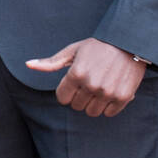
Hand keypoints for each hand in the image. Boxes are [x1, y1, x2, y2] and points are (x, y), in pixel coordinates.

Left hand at [26, 38, 146, 116]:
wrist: (128, 44)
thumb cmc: (97, 47)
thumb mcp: (72, 51)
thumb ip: (51, 63)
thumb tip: (28, 64)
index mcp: (76, 74)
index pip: (62, 98)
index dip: (66, 92)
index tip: (73, 84)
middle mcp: (91, 85)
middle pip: (76, 106)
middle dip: (79, 97)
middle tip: (87, 84)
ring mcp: (107, 92)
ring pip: (92, 112)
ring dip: (93, 103)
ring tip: (98, 89)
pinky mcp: (123, 97)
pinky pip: (109, 113)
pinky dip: (108, 106)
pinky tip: (110, 92)